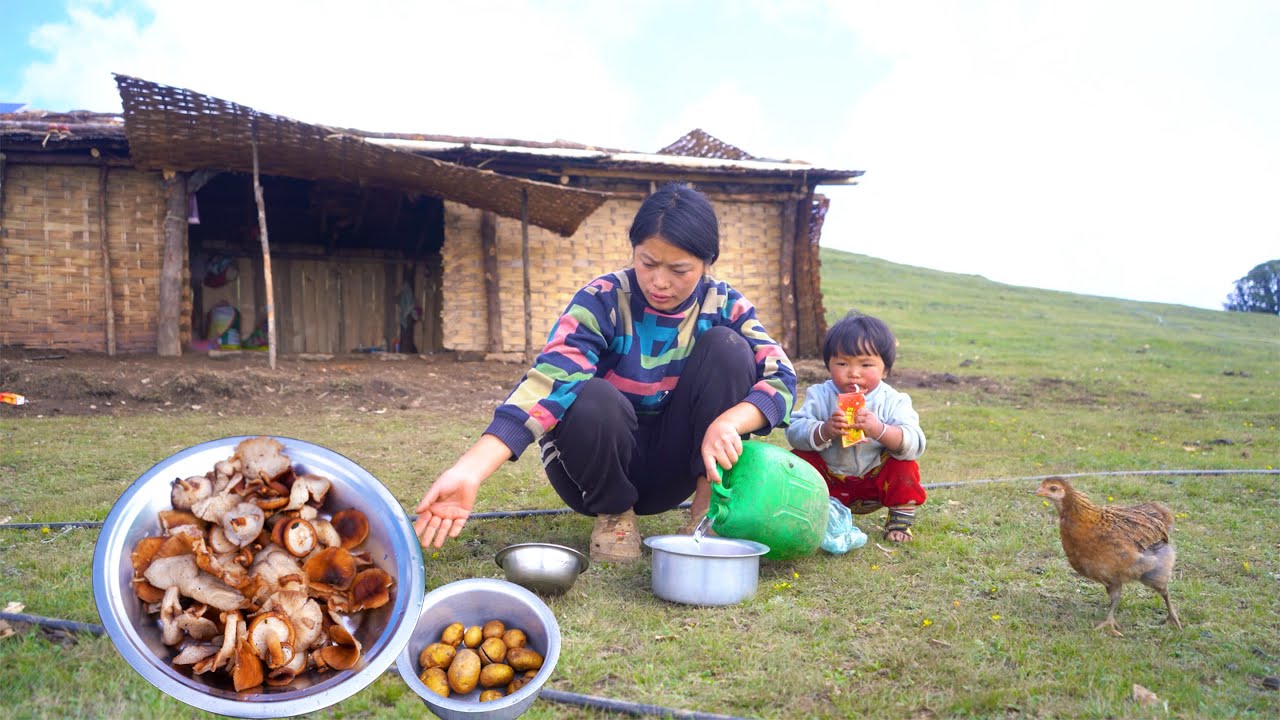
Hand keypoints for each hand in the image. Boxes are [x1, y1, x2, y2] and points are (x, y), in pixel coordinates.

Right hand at [413, 434, 510, 548]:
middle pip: (434, 526)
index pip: (424, 520)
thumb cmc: (449, 480)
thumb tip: (417, 511)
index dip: (419, 528)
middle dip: (429, 535)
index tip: (414, 536)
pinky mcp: (463, 515)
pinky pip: (458, 524)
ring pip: (445, 528)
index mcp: (432, 507)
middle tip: (425, 545)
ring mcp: (452, 514)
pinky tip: (451, 535)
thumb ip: (427, 500)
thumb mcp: (436, 489)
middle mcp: (441, 513)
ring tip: (437, 545)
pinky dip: (455, 529)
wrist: (466, 476)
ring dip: (441, 536)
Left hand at [700, 416, 743, 482]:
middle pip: (726, 465)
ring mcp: (725, 441)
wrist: (721, 425)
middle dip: (728, 465)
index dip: (715, 476)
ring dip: (734, 459)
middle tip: (726, 461)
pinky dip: (738, 452)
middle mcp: (715, 446)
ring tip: (730, 454)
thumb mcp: (707, 451)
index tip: (719, 481)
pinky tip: (733, 447)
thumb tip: (710, 480)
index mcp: (706, 451)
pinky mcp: (734, 438)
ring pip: (734, 459)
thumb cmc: (712, 442)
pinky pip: (739, 452)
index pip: (710, 467)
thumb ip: (709, 465)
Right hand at [824, 409, 849, 440]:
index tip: (844, 414)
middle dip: (844, 419)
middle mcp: (831, 421)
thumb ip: (838, 417)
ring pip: (839, 424)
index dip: (840, 413)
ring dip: (845, 425)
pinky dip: (844, 432)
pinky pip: (839, 432)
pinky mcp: (833, 432)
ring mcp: (832, 426)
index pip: (835, 413)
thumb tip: (846, 414)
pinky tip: (847, 433)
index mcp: (832, 417)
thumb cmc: (831, 425)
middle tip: (847, 422)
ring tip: (848, 427)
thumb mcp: (832, 420)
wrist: (824, 432)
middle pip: (838, 418)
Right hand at [853, 408, 881, 434]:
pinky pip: (863, 410)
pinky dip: (860, 412)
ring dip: (856, 416)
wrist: (880, 430)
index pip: (857, 425)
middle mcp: (868, 419)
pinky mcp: (870, 412)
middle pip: (857, 417)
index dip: (852, 425)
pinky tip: (858, 414)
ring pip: (859, 413)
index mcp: (866, 426)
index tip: (849, 426)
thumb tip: (853, 430)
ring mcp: (869, 415)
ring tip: (856, 419)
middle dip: (854, 420)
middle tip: (854, 423)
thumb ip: (859, 431)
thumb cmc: (872, 433)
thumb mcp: (865, 434)